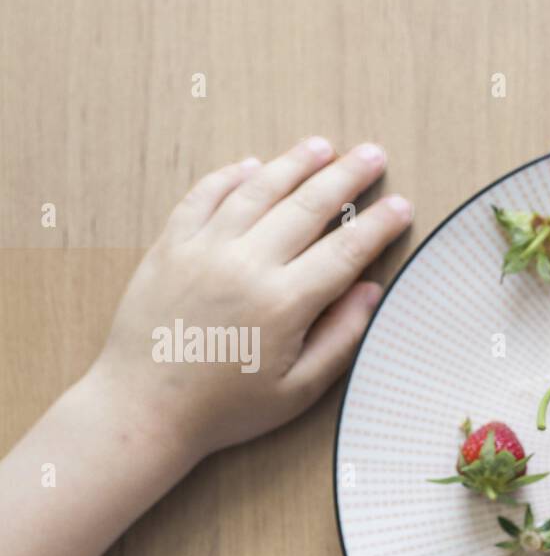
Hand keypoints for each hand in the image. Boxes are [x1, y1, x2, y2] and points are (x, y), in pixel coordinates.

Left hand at [87, 136, 412, 461]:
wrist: (143, 408)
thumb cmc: (225, 409)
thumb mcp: (298, 390)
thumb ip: (340, 338)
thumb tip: (370, 292)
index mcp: (284, 303)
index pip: (345, 251)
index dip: (378, 225)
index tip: (401, 206)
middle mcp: (246, 265)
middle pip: (307, 206)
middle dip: (346, 177)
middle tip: (371, 154)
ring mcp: (204, 250)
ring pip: (257, 190)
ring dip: (293, 163)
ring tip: (321, 146)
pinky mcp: (170, 247)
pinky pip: (204, 197)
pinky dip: (230, 176)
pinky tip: (252, 166)